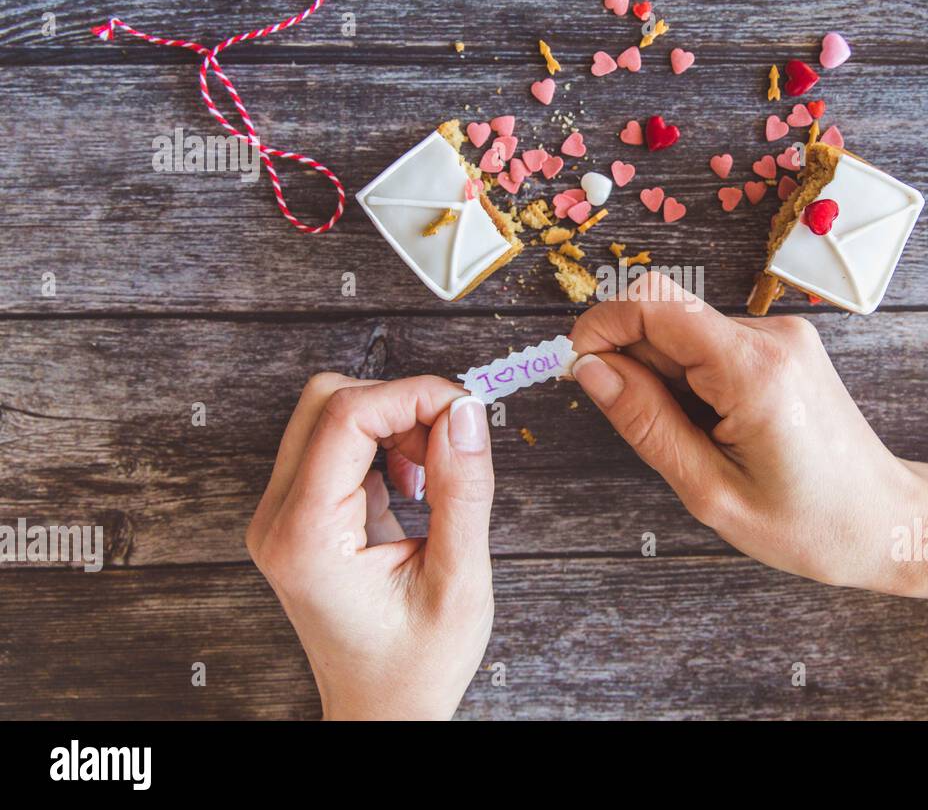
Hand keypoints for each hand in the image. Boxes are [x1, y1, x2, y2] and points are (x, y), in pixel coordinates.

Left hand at [246, 373, 493, 719]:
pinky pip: (333, 442)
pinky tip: (411, 487)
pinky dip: (381, 443)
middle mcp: (276, 519)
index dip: (415, 395)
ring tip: (431, 477)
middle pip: (327, 399)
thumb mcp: (458, 582)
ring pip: (328, 413)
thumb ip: (463, 492)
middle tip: (450, 446)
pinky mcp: (296, 514)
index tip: (469, 413)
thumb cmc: (417, 665)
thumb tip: (467, 412)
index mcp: (306, 538)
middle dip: (400, 404)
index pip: (347, 416)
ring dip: (392, 423)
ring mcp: (278, 516)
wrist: (380, 713)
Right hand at [568, 272, 927, 592]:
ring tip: (698, 442)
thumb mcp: (710, 491)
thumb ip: (646, 423)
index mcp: (755, 371)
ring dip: (667, 380)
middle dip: (635, 366)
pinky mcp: (785, 346)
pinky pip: (713, 346)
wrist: (886, 522)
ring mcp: (784, 336)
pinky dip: (694, 383)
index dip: (603, 325)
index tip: (580, 368)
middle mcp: (773, 336)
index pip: (656, 304)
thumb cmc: (808, 524)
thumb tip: (590, 370)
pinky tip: (717, 430)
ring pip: (687, 336)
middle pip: (668, 319)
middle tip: (647, 432)